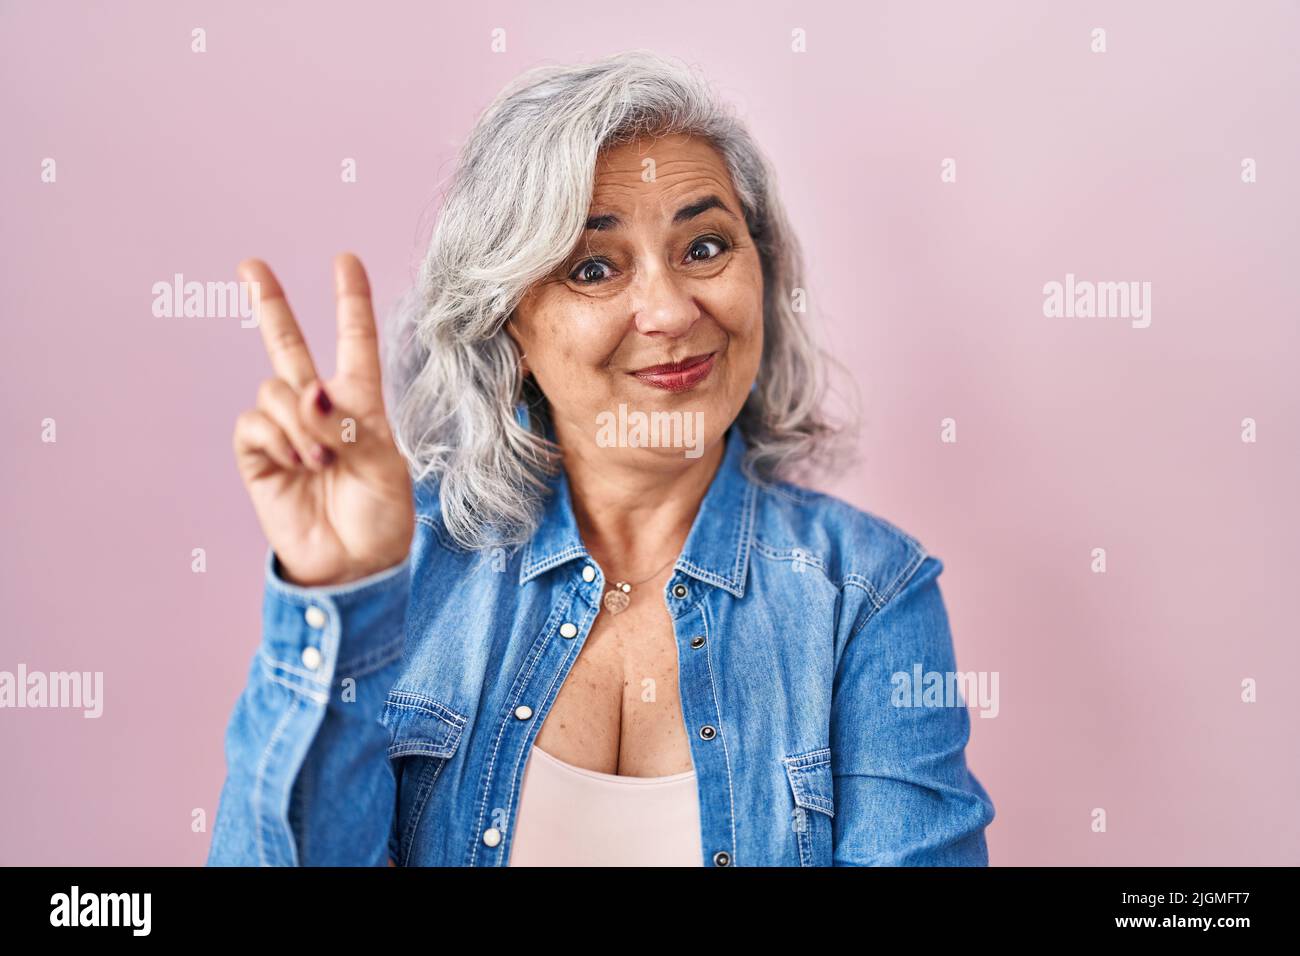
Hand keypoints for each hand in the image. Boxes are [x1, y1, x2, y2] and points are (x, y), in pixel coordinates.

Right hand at [232, 253, 413, 586]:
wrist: (354, 566)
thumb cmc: (381, 517)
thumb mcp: (384, 466)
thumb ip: (348, 424)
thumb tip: (306, 393)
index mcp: (362, 405)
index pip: (355, 342)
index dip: (351, 302)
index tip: (345, 260)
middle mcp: (321, 410)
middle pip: (290, 346)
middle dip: (269, 304)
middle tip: (250, 266)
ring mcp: (286, 431)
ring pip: (276, 389)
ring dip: (300, 421)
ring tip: (321, 461)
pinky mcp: (259, 456)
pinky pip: (253, 423)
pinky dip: (276, 437)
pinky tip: (295, 462)